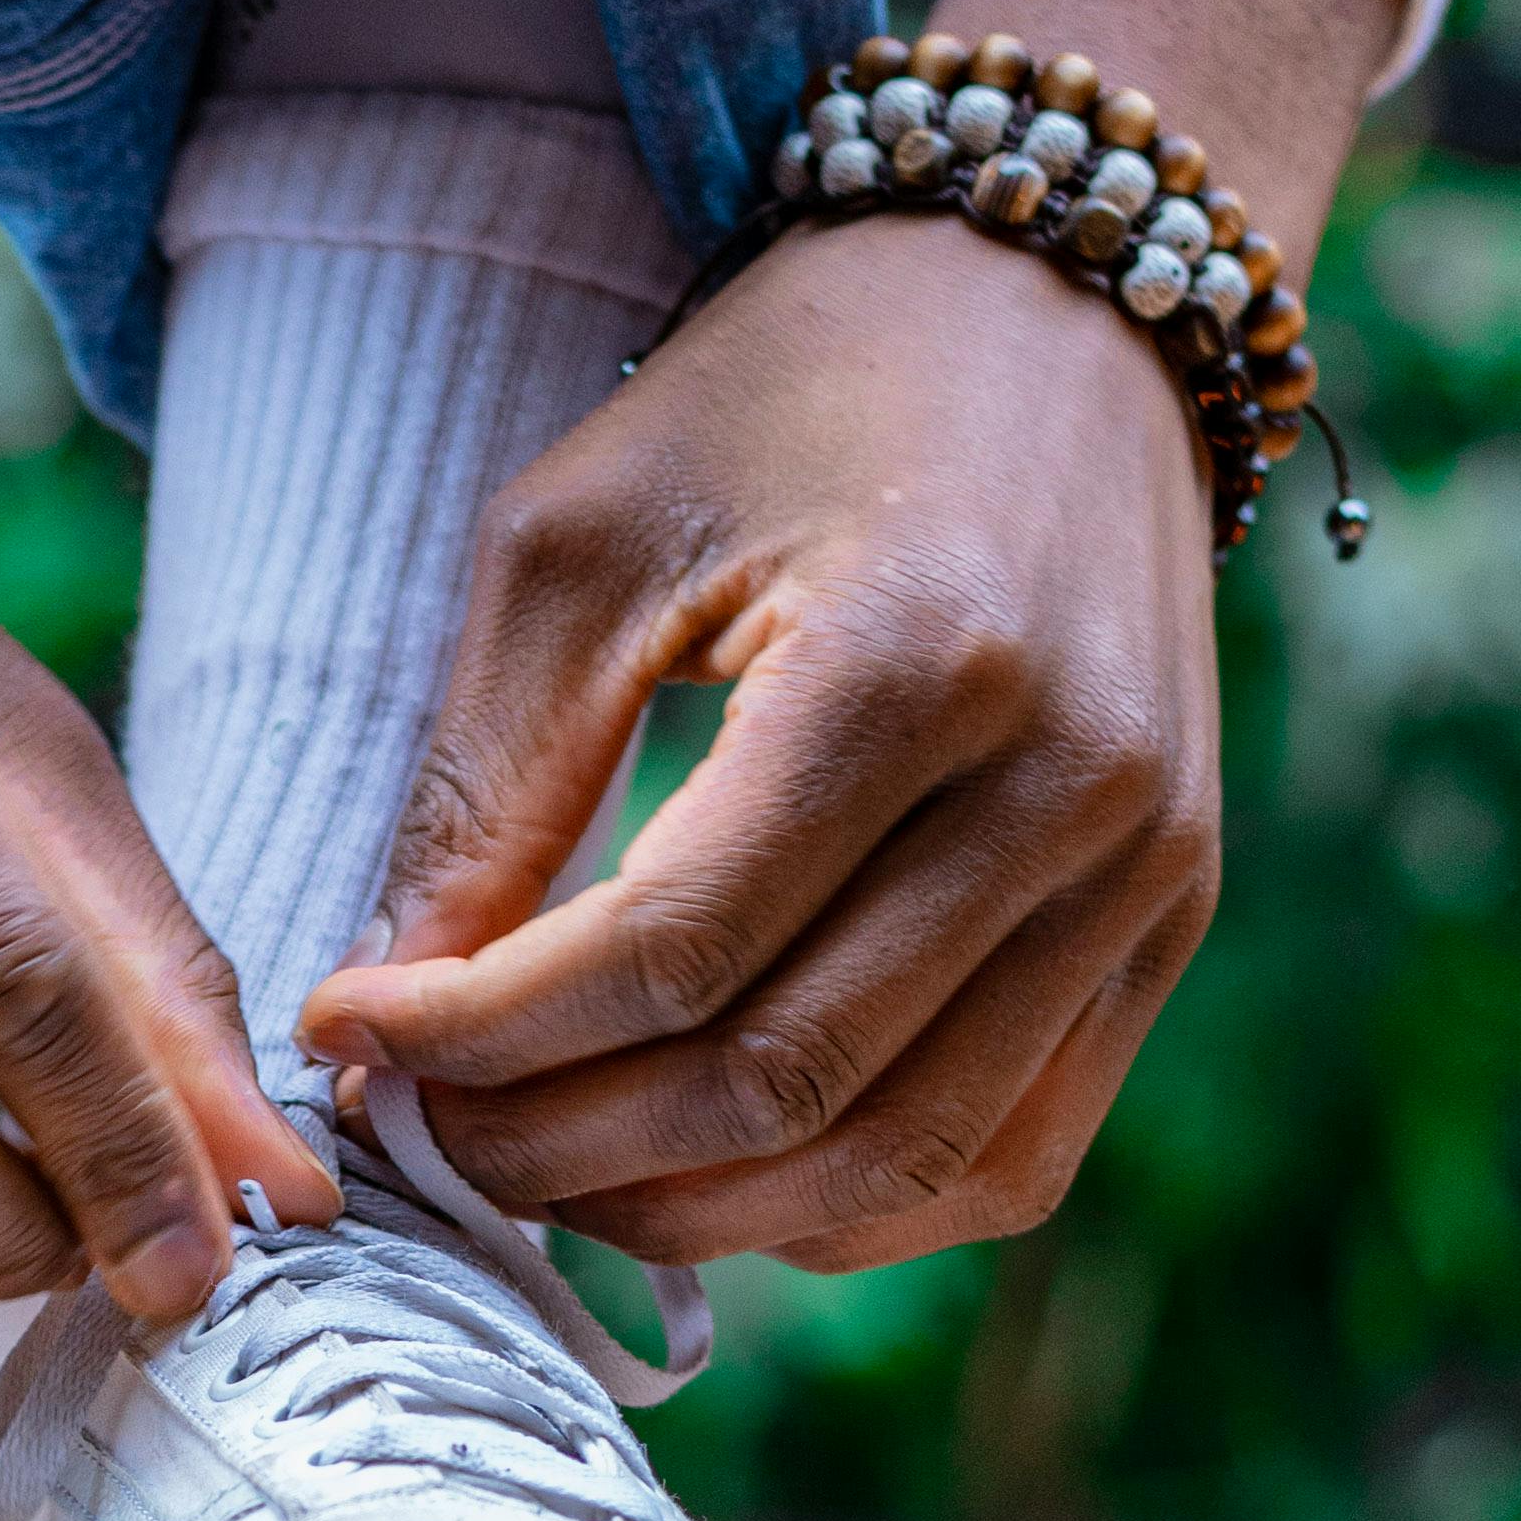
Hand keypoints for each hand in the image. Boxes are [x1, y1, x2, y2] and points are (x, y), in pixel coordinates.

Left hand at [299, 0, 1401, 1273]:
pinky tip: (704, 1177)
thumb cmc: (787, 395)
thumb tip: (387, 1011)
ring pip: (891, 1158)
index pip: (669, 950)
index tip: (352, 1031)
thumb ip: (490, 786)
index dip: (485, 1035)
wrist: (1052, 306)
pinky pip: (1002, 1159)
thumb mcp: (587, 539)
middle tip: (425, 1129)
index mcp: (914, 659)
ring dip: (689, 1210)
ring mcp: (1146, 873)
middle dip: (561, 1143)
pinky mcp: (1168, 927)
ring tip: (539, 1166)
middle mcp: (1069, 786)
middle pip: (777, 1081)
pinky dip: (839, 1213)